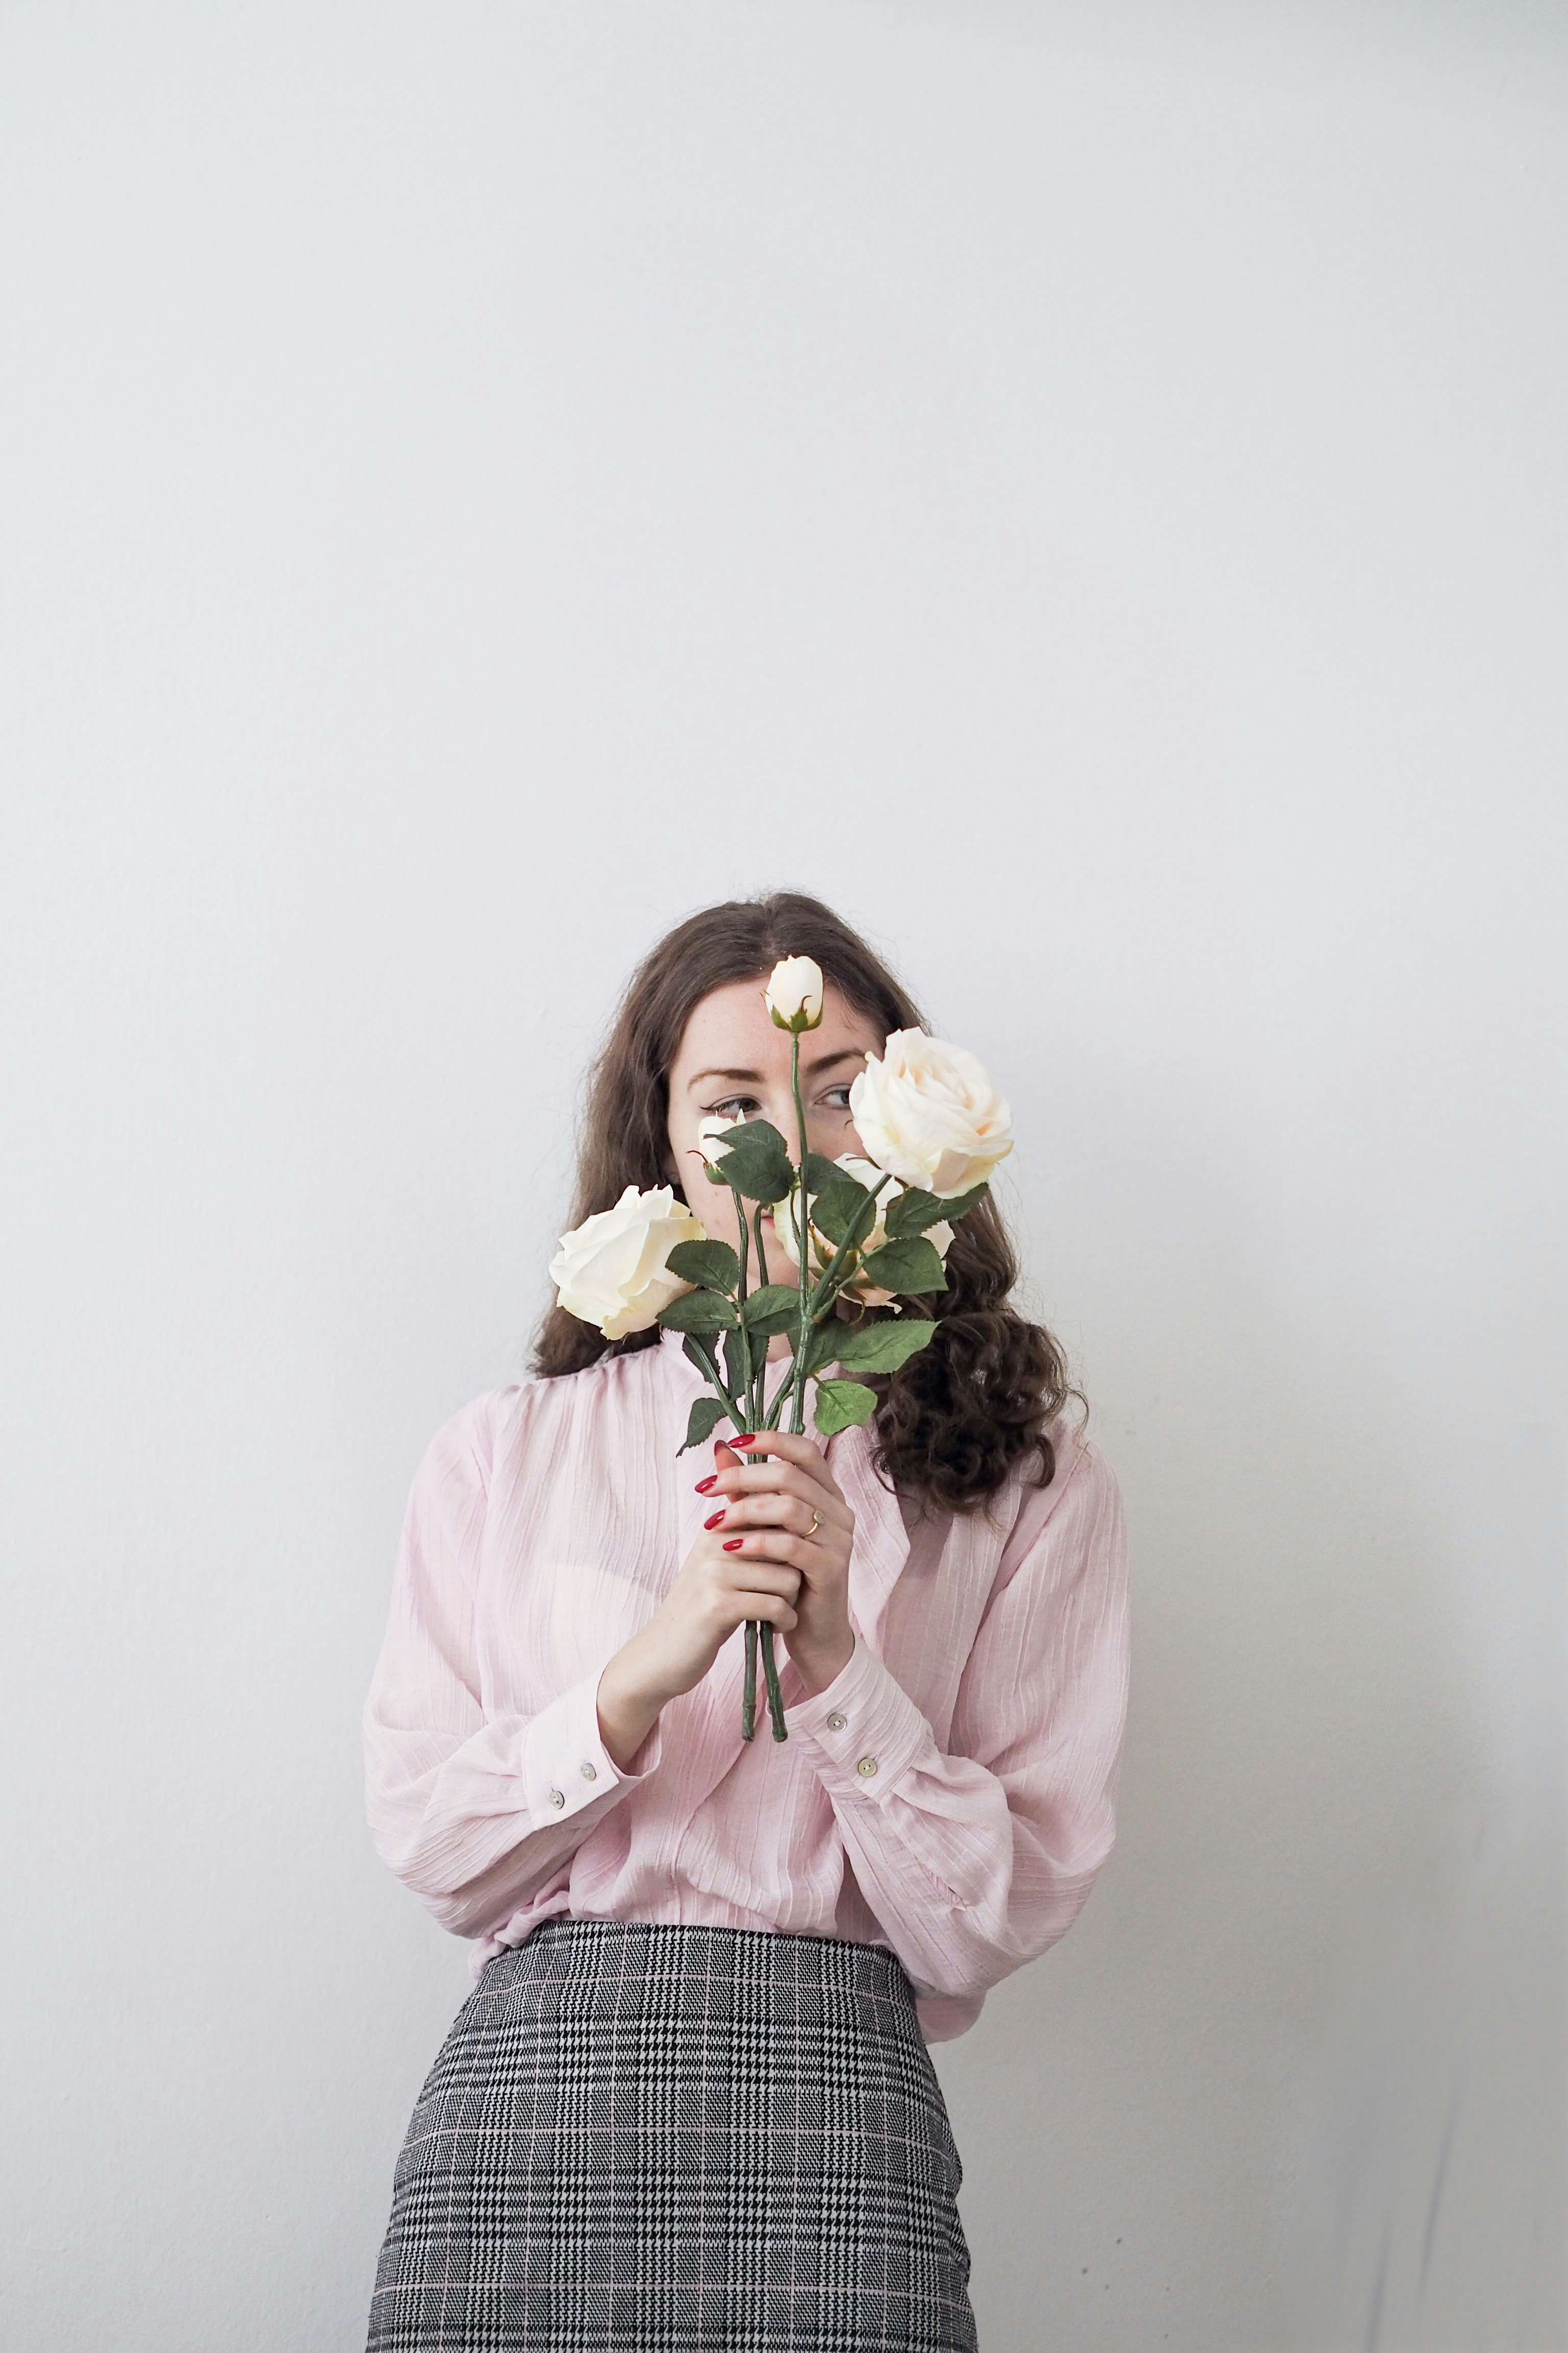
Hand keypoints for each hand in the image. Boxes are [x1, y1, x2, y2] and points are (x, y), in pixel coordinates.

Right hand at [595, 1442, 803, 1767]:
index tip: (794, 1554)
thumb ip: (730, 1507)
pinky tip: (767, 1627)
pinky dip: (780, 1617)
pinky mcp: (716, 1605)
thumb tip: (733, 1451)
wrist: (657, 1662)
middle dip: (798, 1563)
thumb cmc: (692, 1614)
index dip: (795, 1528)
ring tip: (773, 1610)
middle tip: (791, 1585)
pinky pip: (774, 1601)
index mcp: (717, 1525)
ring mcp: (713, 1571)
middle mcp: (714, 1540)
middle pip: (786, 1533)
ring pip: (787, 1570)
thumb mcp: (713, 1558)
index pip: (774, 1502)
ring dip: (790, 1596)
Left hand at [709, 1428, 855, 1698]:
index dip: (772, 1439)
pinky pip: (792, 1545)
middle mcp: (840, 1511)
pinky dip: (757, 1543)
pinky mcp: (831, 1569)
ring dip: (745, 1511)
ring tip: (714, 1524)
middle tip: (707, 1488)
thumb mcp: (765, 1527)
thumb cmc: (786, 1576)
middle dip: (743, 1478)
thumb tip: (720, 1449)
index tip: (735, 1441)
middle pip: (791, 1475)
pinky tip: (732, 1548)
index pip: (806, 1451)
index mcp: (827, 1494)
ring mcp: (839, 1540)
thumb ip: (746, 1490)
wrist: (813, 1632)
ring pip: (790, 1507)